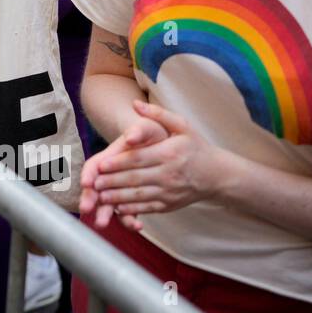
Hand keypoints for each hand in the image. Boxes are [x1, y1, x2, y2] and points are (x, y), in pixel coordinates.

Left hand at [86, 100, 224, 230]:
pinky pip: (147, 208)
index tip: (100, 165)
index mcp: (170, 153)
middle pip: (135, 178)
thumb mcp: (182, 126)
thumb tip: (135, 104)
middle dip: (112, 181)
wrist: (218, 175)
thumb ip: (158, 114)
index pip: (139, 159)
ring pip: (138, 195)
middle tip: (93, 182)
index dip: (118, 163)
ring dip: (117, 197)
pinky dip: (131, 208)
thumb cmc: (196, 147)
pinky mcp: (169, 205)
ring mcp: (169, 191)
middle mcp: (169, 174)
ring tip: (99, 195)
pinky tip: (116, 207)